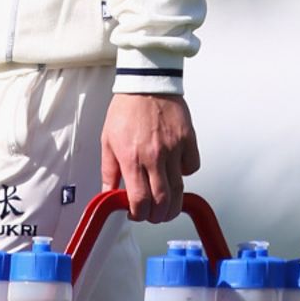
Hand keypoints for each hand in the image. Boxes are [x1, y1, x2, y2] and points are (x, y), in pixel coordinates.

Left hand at [100, 94, 199, 222]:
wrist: (146, 83)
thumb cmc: (126, 109)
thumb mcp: (107, 141)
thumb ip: (109, 171)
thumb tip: (108, 193)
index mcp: (131, 158)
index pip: (139, 200)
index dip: (139, 214)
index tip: (136, 214)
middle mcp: (154, 156)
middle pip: (163, 201)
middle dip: (158, 216)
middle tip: (154, 215)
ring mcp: (174, 148)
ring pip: (180, 189)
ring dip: (173, 204)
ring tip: (167, 205)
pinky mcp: (188, 140)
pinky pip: (192, 167)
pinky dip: (186, 175)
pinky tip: (176, 171)